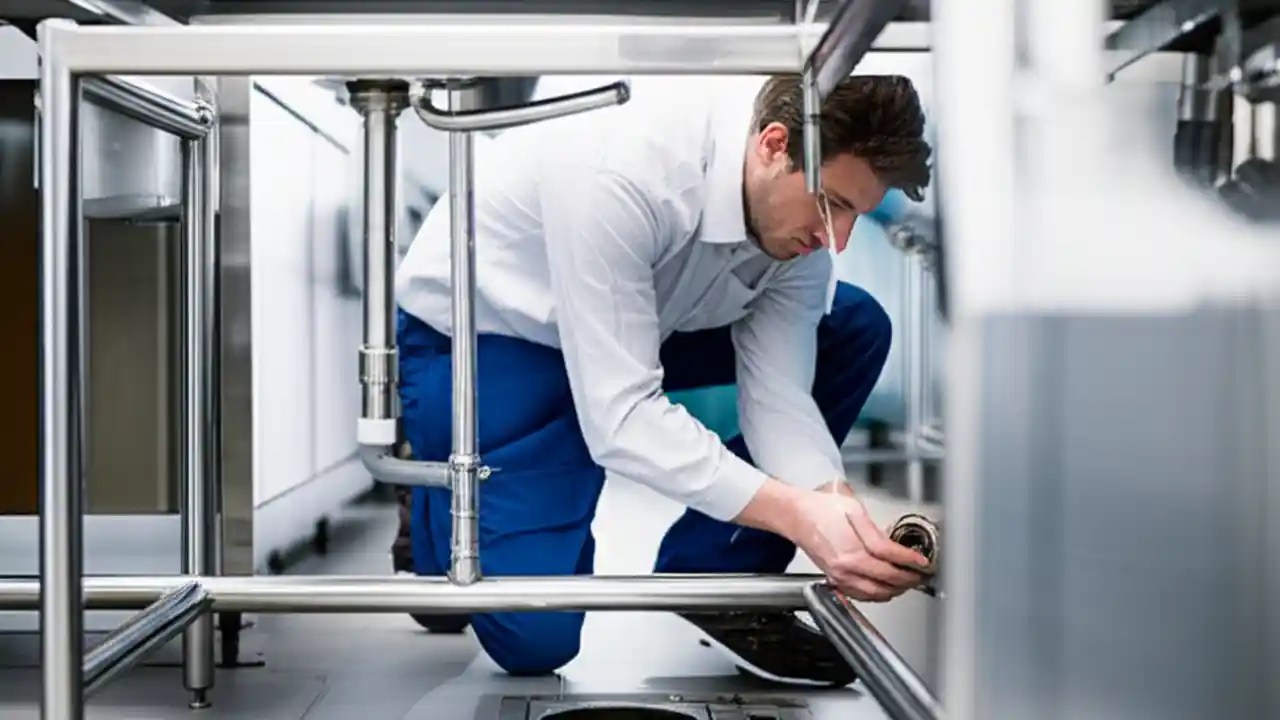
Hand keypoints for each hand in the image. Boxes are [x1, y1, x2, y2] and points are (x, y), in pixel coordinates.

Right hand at [789, 487, 930, 601]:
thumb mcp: (853, 509)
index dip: (910, 561)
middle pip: (886, 582)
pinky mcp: (833, 579)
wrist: (794, 515)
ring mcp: (839, 577)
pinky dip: (877, 594)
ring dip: (895, 590)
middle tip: (921, 574)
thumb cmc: (819, 509)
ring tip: (907, 581)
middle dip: (908, 579)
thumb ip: (875, 531)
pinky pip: (860, 595)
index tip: (922, 562)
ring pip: (875, 594)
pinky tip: (884, 587)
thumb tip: (894, 546)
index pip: (890, 559)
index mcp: (852, 550)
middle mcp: (845, 568)